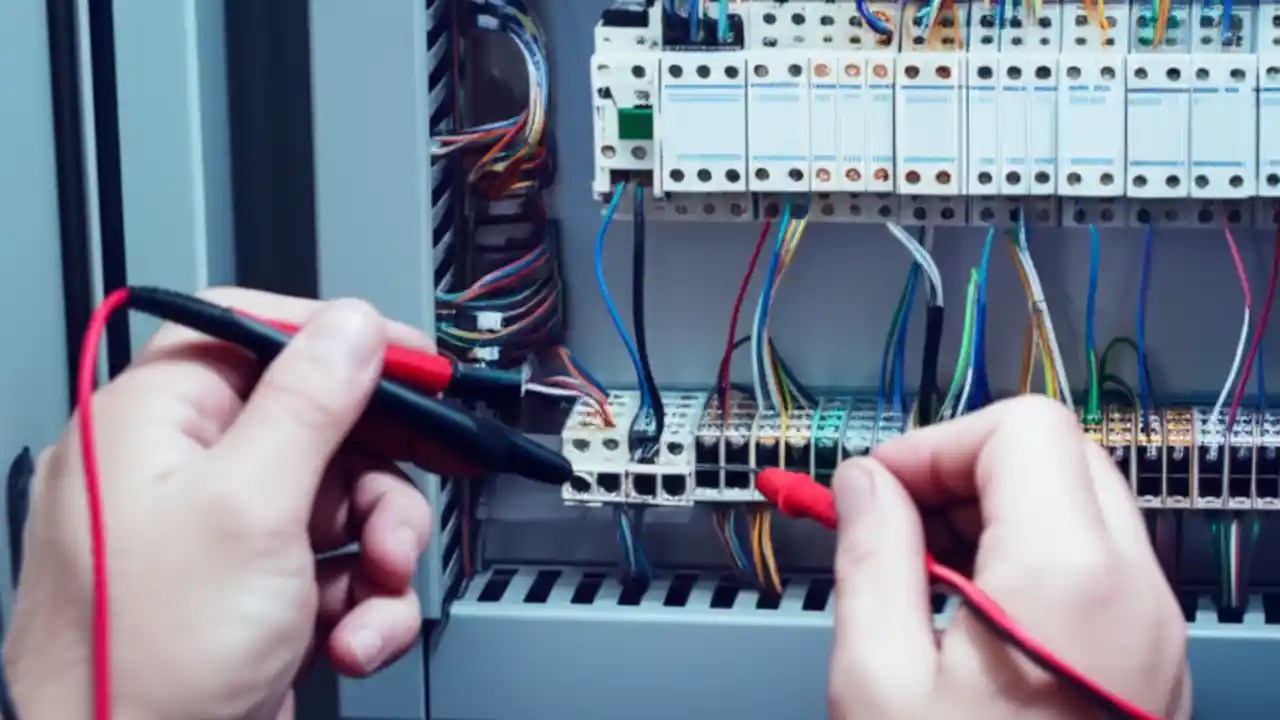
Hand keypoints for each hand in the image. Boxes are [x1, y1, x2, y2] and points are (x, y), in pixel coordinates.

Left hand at [5, 290, 441, 718]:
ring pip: (340, 501)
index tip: (412, 361)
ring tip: (379, 588)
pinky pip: (334, 566)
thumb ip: (308, 404)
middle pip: (317, 426)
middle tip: (422, 488)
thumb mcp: (249, 508)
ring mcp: (218, 539)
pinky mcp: (251, 594)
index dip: (339, 342)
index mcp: (150, 426)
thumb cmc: (146, 662)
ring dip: (381, 549)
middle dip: (379, 474)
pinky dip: (362, 601)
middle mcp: (179, 474)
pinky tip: (353, 635)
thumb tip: (352, 325)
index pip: (254, 335)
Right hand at [827, 396, 1189, 719]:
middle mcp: (1135, 596)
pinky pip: (1098, 572)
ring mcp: (1153, 633)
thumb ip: (870, 559)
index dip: (935, 444)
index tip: (877, 487)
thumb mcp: (879, 679)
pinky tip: (969, 618)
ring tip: (924, 579)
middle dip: (964, 476)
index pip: (1021, 428)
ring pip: (1081, 511)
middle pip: (1059, 457)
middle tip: (896, 526)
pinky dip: (1031, 566)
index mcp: (1069, 581)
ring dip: (996, 518)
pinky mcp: (1150, 666)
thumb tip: (863, 485)